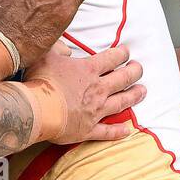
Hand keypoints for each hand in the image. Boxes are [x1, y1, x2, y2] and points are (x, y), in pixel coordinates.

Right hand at [25, 43, 144, 143]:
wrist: (36, 109)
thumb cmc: (40, 81)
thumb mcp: (46, 54)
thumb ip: (57, 47)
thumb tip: (65, 47)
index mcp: (88, 70)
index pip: (112, 58)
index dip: (121, 53)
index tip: (126, 52)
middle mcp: (97, 89)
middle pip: (123, 79)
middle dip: (134, 72)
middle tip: (138, 69)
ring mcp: (95, 111)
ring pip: (121, 102)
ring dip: (134, 96)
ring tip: (143, 91)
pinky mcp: (88, 129)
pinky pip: (107, 131)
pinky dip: (117, 132)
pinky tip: (126, 130)